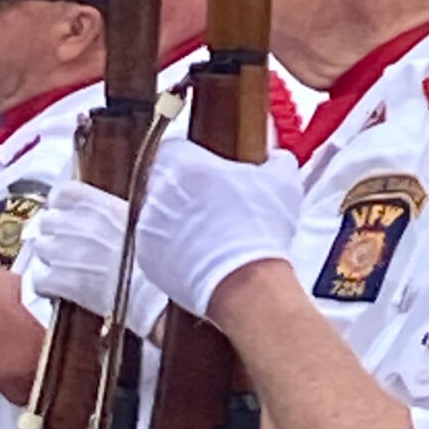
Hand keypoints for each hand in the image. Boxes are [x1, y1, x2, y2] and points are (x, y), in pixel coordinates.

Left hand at [33, 181, 166, 339]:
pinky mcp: (61, 281)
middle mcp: (76, 224)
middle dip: (54, 234)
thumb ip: (116, 213)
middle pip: (47, 221)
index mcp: (98, 205)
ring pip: (40, 248)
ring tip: (65, 270)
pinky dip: (45, 285)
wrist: (154, 293)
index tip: (67, 215)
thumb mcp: (142, 222)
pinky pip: (38, 279)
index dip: (61, 205)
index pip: (63, 193)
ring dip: (49, 258)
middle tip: (68, 248)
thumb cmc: (158, 260)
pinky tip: (57, 291)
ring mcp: (65, 252)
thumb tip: (112, 213)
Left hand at [136, 139, 302, 318]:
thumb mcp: (282, 183)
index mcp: (186, 165)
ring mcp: (149, 226)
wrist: (244, 283)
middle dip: (182, 189)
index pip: (173, 146)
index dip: (190, 156)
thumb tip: (275, 158)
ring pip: (155, 213)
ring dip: (174, 219)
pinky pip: (153, 245)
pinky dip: (170, 248)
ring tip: (205, 232)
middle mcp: (161, 193)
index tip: (203, 168)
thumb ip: (275, 160)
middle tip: (207, 201)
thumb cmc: (259, 232)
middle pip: (161, 180)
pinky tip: (196, 253)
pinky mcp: (146, 257)